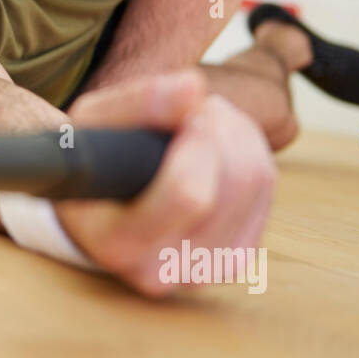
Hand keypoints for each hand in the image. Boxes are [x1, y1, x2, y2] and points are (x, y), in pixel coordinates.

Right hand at [57, 68, 275, 296]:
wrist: (96, 209)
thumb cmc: (92, 164)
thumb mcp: (92, 123)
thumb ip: (137, 104)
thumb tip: (193, 87)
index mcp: (117, 244)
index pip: (189, 195)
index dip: (198, 139)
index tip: (186, 112)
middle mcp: (162, 270)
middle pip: (234, 183)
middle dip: (219, 128)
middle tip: (192, 108)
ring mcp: (203, 271)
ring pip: (257, 181)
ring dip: (236, 133)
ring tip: (200, 120)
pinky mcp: (233, 259)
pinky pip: (266, 189)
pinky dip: (249, 151)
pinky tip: (217, 144)